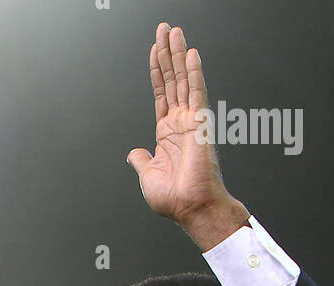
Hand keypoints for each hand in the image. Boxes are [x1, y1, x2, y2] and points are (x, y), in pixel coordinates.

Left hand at [127, 22, 248, 250]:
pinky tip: (191, 53)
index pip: (162, 94)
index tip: (155, 50)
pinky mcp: (200, 123)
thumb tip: (133, 153)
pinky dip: (194, 72)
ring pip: (183, 79)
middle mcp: (180, 123)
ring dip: (178, 54)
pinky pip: (197, 92)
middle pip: (172, 79)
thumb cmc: (175, 199)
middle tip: (165, 29)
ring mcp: (191, 121)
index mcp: (167, 134)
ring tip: (174, 32)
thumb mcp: (148, 176)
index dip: (157, 71)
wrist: (191, 208)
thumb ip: (142, 160)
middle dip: (167, 53)